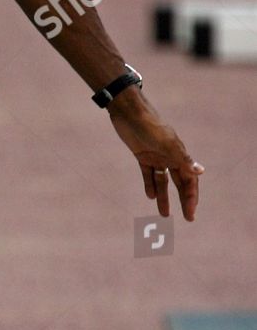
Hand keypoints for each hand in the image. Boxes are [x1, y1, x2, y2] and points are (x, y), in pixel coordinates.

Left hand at [108, 86, 203, 220]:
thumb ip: (183, 159)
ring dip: (164, 196)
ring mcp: (156, 156)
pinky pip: (148, 173)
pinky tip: (149, 196)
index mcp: (179, 154)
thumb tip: (200, 172)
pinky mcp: (142, 154)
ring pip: (163, 181)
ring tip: (164, 213)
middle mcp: (169, 156)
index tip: (190, 214)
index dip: (191, 197)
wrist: (129, 112)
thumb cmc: (150, 126)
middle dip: (184, 200)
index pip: (190, 180)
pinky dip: (149, 184)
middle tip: (186, 218)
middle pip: (180, 182)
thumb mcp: (167, 144)